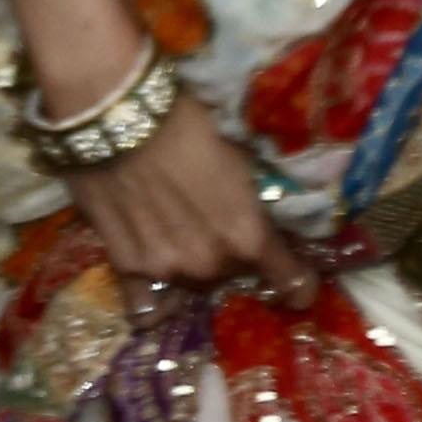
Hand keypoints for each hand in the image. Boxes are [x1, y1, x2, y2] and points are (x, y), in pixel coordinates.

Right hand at [55, 92, 320, 301]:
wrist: (119, 115)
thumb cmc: (188, 120)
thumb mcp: (241, 152)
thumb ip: (256, 197)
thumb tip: (271, 210)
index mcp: (247, 234)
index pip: (289, 281)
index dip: (299, 284)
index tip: (302, 288)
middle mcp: (209, 264)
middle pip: (236, 275)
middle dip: (237, 258)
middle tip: (224, 229)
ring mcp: (166, 270)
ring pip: (194, 284)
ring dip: (196, 268)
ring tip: (184, 239)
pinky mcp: (126, 267)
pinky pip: (146, 306)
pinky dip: (155, 301)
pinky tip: (156, 283)